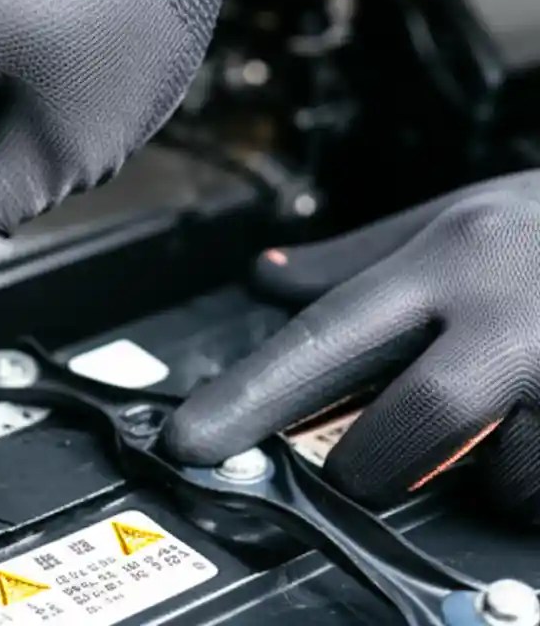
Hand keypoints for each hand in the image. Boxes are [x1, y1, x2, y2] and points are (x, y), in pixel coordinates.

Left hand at [164, 171, 539, 520]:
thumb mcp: (463, 216)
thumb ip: (362, 257)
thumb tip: (268, 279)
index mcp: (449, 256)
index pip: (321, 338)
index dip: (246, 399)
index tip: (190, 445)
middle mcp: (507, 311)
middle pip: (402, 432)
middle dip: (371, 467)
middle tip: (363, 465)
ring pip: (496, 477)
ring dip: (483, 474)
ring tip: (503, 424)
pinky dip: (539, 477)